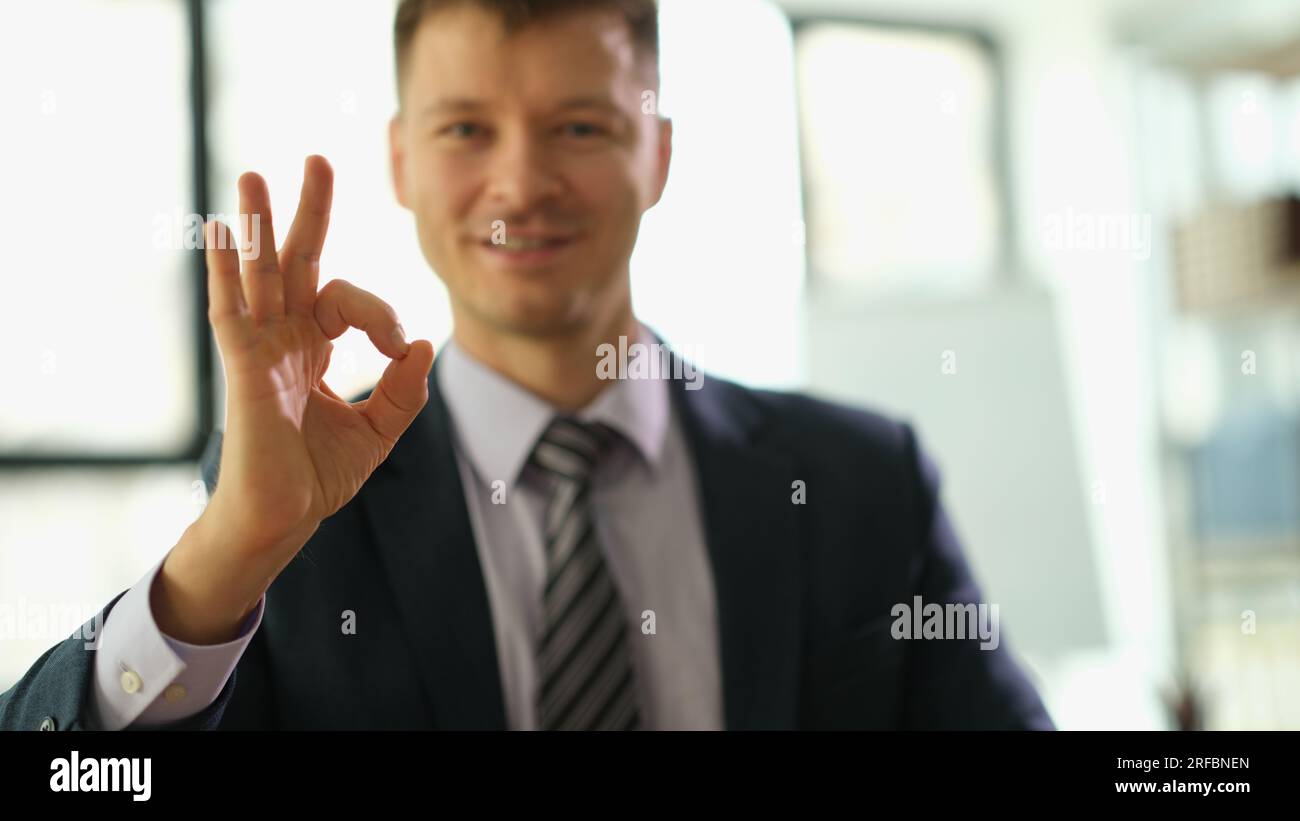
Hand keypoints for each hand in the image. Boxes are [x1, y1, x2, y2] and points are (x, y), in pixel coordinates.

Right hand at [153, 155, 434, 643]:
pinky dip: (224, 271)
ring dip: (256, 224)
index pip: (347, 300)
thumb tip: (421, 344)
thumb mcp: (380, 429)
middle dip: (308, 210)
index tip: (398, 348)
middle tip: (318, 158)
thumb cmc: (320, 476)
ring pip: (258, 273)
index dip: (381, 313)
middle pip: (296, 260)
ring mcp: (260, 349)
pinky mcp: (242, 369)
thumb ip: (404, 390)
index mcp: (313, 347)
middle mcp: (284, 338)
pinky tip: (219, 231)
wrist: (284, 518)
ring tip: (252, 174)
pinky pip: (230, 311)